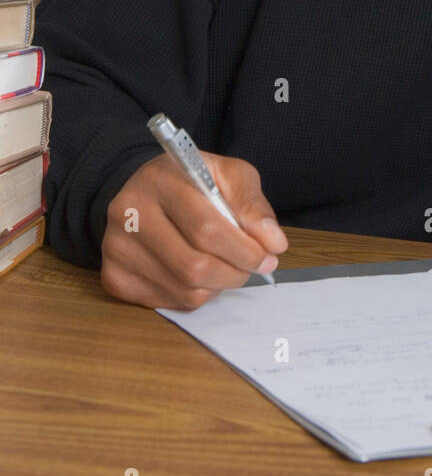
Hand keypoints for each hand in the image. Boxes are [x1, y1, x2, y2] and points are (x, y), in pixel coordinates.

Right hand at [100, 153, 287, 309]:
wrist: (142, 191)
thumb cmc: (190, 182)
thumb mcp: (226, 174)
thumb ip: (251, 203)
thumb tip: (273, 243)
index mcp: (159, 181)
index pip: (206, 228)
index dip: (245, 249)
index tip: (269, 255)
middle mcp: (129, 215)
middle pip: (194, 266)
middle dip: (236, 271)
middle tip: (254, 265)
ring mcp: (117, 250)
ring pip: (185, 290)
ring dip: (220, 285)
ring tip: (228, 266)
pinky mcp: (115, 278)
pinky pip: (171, 301)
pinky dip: (197, 294)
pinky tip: (200, 273)